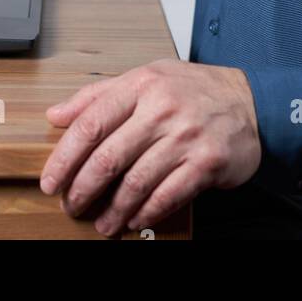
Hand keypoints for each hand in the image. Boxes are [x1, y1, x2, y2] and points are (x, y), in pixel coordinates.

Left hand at [40, 59, 261, 236]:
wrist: (250, 101)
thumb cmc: (192, 90)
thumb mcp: (145, 78)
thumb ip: (98, 95)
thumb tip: (56, 114)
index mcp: (141, 85)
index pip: (91, 123)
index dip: (65, 157)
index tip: (51, 180)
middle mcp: (162, 109)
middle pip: (108, 157)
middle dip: (83, 189)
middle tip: (71, 206)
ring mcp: (186, 136)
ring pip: (136, 182)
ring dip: (114, 210)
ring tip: (103, 222)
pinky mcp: (206, 162)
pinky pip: (168, 195)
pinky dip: (147, 213)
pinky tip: (136, 219)